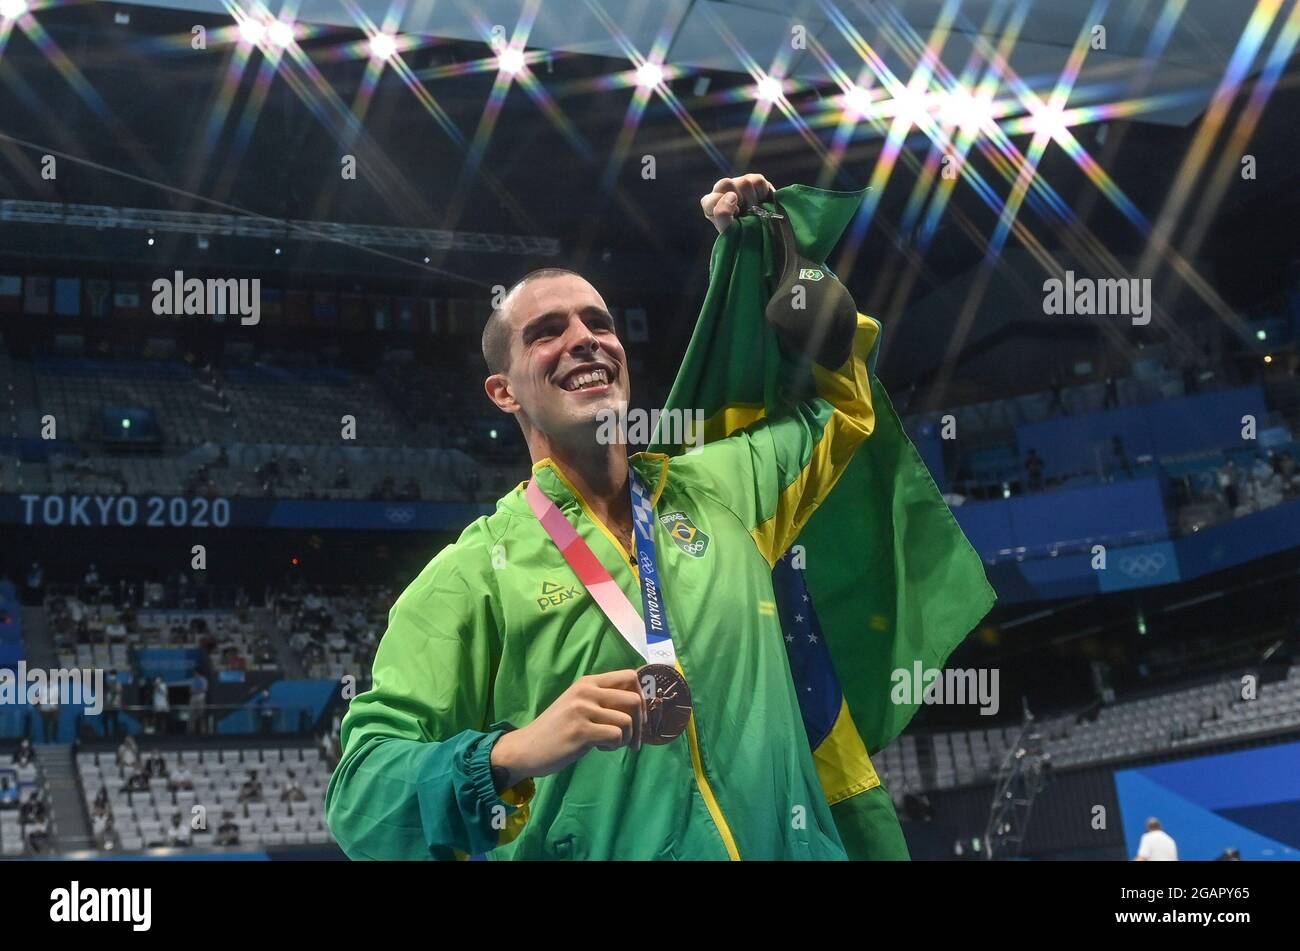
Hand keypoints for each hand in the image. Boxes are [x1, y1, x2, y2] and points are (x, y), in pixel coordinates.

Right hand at [490, 669, 646, 788]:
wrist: (526, 748)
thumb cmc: (557, 729)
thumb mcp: (579, 705)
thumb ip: (604, 701)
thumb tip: (641, 708)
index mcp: (588, 682)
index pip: (630, 676)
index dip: (642, 697)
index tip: (639, 717)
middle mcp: (586, 691)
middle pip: (634, 699)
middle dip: (641, 723)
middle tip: (634, 740)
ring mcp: (582, 710)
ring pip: (627, 721)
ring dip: (625, 738)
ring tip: (609, 744)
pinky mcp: (581, 731)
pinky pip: (616, 736)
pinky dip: (613, 746)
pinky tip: (599, 748)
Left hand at [700, 173, 776, 233]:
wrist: (762, 234)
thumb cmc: (741, 234)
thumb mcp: (728, 230)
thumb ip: (722, 214)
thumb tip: (732, 195)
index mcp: (710, 203)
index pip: (712, 199)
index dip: (726, 208)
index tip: (735, 216)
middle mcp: (721, 189)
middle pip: (726, 183)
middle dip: (739, 199)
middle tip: (744, 211)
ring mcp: (738, 182)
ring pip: (744, 182)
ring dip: (752, 199)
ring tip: (753, 209)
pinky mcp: (754, 179)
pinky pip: (758, 181)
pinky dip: (762, 194)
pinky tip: (760, 202)